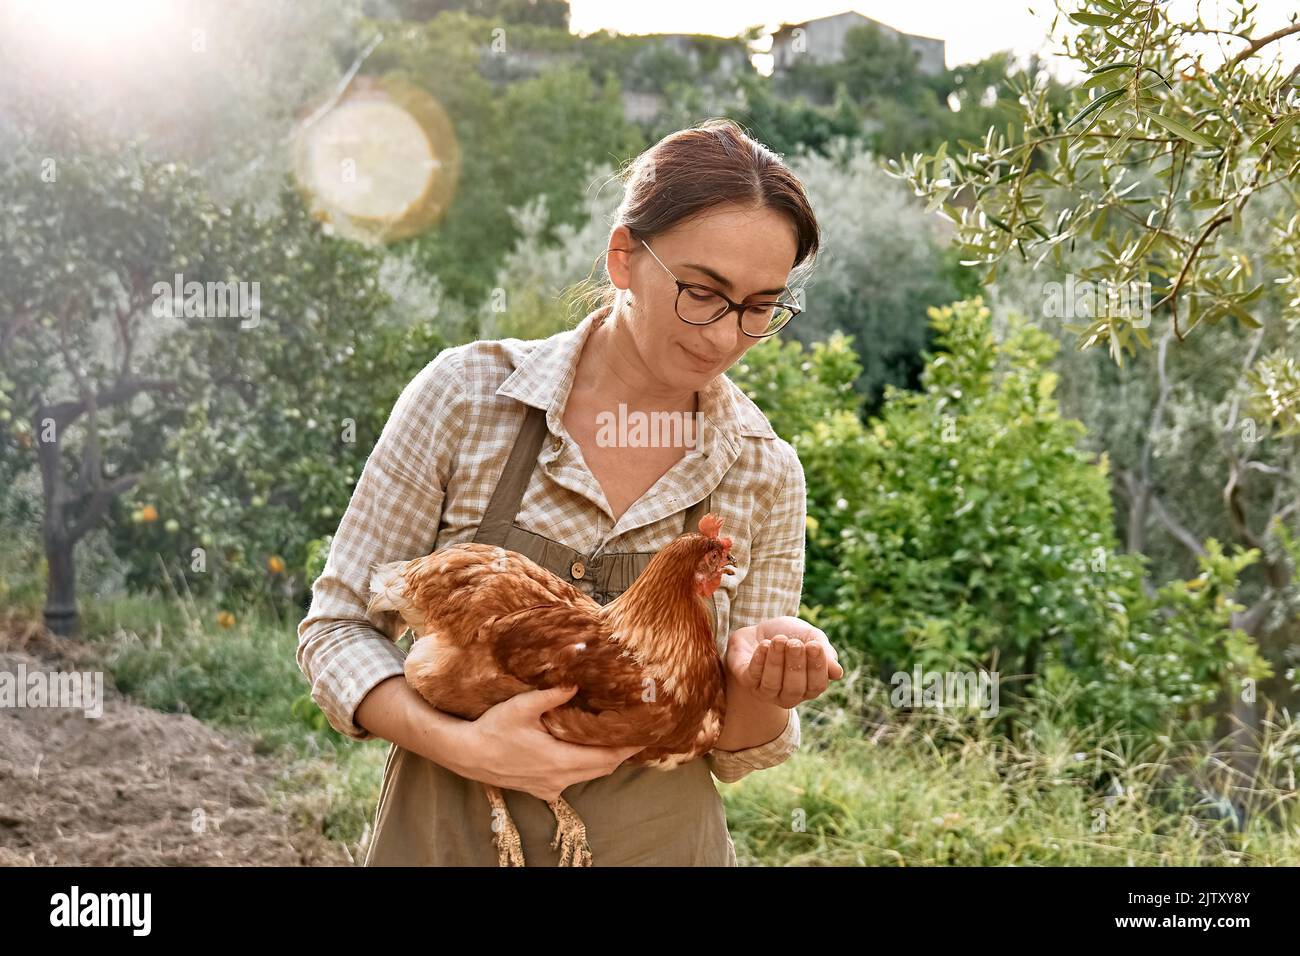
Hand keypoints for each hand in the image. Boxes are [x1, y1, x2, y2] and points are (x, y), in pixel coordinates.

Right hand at [455, 686, 642, 801]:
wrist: (466, 754)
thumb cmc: (493, 729)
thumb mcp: (522, 706)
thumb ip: (552, 694)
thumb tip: (576, 682)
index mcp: (560, 760)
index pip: (607, 757)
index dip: (629, 748)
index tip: (647, 735)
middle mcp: (560, 779)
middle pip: (603, 768)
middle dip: (621, 752)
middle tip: (637, 732)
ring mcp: (550, 787)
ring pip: (588, 775)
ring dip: (603, 759)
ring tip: (616, 738)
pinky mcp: (541, 790)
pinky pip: (572, 779)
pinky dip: (585, 766)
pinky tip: (583, 749)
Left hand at [725, 616, 843, 708]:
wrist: (761, 628)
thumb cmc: (791, 635)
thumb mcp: (812, 638)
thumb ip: (825, 653)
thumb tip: (837, 673)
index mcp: (809, 686)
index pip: (817, 685)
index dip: (817, 667)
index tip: (815, 645)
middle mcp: (788, 694)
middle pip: (795, 688)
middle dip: (796, 664)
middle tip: (794, 643)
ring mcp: (766, 691)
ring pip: (772, 684)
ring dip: (776, 661)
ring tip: (779, 640)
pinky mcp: (747, 681)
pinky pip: (753, 676)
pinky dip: (760, 660)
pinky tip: (765, 645)